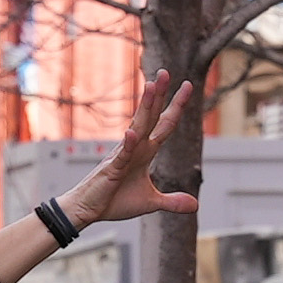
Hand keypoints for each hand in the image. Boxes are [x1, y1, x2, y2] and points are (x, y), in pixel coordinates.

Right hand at [0, 69, 208, 282]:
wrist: (87, 210)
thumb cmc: (115, 201)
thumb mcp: (150, 202)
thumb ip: (172, 201)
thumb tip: (194, 205)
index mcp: (146, 152)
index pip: (165, 125)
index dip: (176, 106)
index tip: (187, 85)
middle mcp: (136, 148)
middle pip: (152, 117)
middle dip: (161, 95)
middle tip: (167, 72)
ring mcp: (123, 156)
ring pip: (137, 127)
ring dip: (145, 107)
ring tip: (152, 86)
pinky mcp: (112, 169)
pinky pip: (121, 156)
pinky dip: (128, 145)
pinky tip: (132, 133)